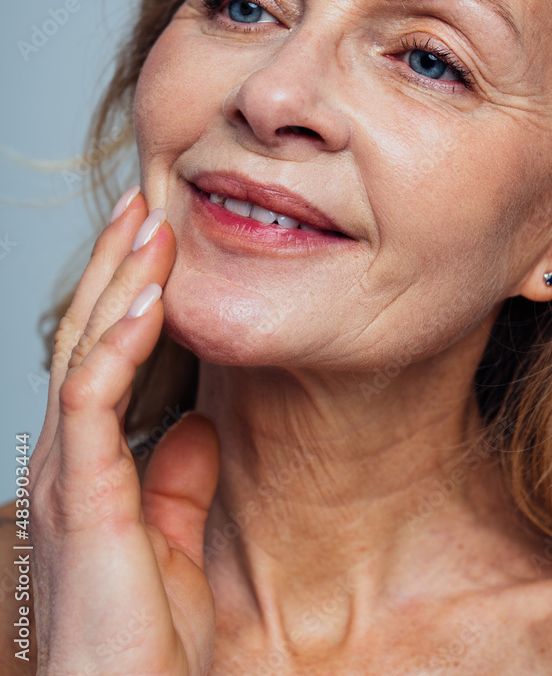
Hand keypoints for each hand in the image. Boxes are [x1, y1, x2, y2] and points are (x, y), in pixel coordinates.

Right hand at [30, 189, 219, 674]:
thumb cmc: (139, 643)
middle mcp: (67, 456)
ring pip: (84, 349)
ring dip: (120, 283)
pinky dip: (118, 343)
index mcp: (87, 462)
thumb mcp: (170, 542)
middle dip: (118, 266)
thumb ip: (179, 482)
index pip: (98, 353)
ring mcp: (68, 472)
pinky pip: (93, 398)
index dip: (125, 293)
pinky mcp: (82, 494)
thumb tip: (200, 425)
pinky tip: (147, 302)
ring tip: (150, 227)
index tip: (156, 241)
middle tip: (146, 204)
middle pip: (85, 335)